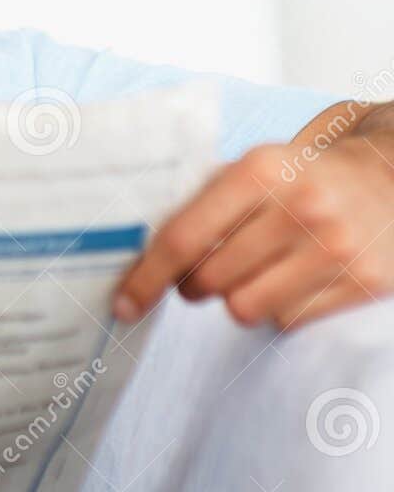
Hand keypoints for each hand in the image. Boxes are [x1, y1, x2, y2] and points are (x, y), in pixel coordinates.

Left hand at [113, 136, 393, 330]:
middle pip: (209, 281)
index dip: (146, 278)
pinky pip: (290, 321)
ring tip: (256, 272)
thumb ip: (200, 205)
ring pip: (245, 307)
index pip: (182, 238)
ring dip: (238, 298)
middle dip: (194, 285)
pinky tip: (296, 279)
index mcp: (259, 171)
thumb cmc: (302, 178)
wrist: (391, 179)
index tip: (124, 305)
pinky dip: (281, 308)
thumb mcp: (252, 170)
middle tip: (202, 276)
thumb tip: (137, 261)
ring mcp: (336, 247)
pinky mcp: (366, 283)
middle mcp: (300, 207)